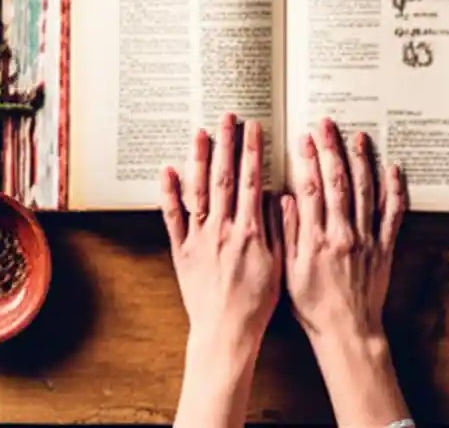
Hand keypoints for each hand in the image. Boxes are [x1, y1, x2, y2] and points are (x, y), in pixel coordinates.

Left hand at [160, 113, 282, 427]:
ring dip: (199, 159)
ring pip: (198, 190)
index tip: (254, 127)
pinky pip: (173, 217)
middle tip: (227, 116)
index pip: (252, 181)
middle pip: (224, 177)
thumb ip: (278, 228)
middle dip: (226, 144)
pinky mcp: (182, 250)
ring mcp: (200, 237)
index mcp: (250, 230)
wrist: (226, 331)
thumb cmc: (257, 302)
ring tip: (200, 132)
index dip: (253, 151)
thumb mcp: (278, 265)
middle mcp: (223, 228)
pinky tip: (167, 170)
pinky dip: (169, 193)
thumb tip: (281, 195)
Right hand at [281, 117, 409, 427]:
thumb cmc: (313, 305)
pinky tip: (393, 168)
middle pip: (338, 182)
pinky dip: (395, 190)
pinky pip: (393, 214)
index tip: (303, 138)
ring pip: (366, 191)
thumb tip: (284, 199)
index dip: (307, 159)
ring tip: (357, 136)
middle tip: (327, 125)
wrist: (347, 330)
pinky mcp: (384, 247)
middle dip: (332, 149)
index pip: (310, 189)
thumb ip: (287, 233)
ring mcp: (366, 239)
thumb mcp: (289, 270)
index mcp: (315, 239)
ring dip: (362, 160)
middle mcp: (342, 234)